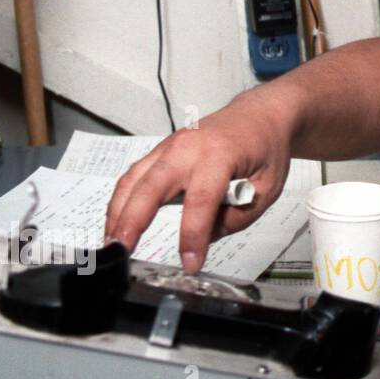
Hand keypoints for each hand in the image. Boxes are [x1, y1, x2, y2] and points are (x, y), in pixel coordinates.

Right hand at [104, 92, 296, 273]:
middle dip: (132, 222)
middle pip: (152, 187)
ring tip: (112, 244)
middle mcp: (189, 147)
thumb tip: (205, 238)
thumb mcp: (267, 187)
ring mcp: (171, 145)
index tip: (190, 263)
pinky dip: (122, 200)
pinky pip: (135, 175)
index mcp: (221, 154)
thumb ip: (237, 216)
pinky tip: (118, 222)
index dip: (193, 236)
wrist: (260, 115)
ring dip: (118, 213)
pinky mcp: (162, 150)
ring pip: (134, 180)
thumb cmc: (266, 147)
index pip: (201, 200)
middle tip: (121, 252)